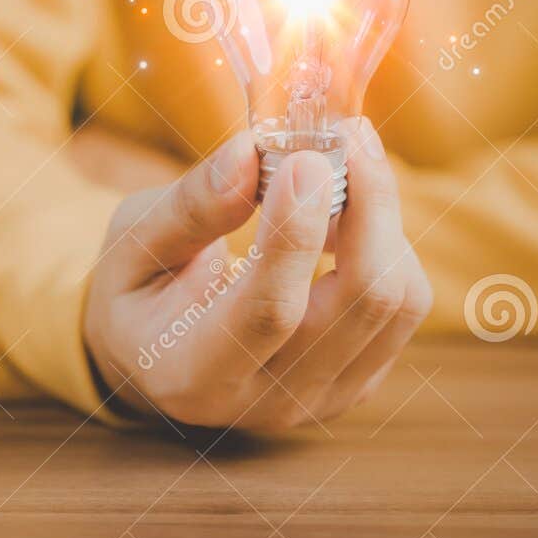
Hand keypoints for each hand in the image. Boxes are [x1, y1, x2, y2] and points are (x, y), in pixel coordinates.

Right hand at [82, 120, 431, 430]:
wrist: (155, 354)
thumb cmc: (139, 290)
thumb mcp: (131, 242)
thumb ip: (190, 206)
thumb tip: (251, 154)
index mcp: (195, 374)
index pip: (269, 311)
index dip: (297, 233)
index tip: (307, 158)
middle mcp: (268, 401)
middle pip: (361, 303)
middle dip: (367, 206)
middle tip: (345, 136)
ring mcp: (322, 398)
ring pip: (399, 300)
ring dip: (382, 218)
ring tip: (337, 170)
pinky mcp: (358, 382)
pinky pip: (406, 306)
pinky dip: (388, 243)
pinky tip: (343, 216)